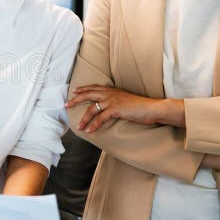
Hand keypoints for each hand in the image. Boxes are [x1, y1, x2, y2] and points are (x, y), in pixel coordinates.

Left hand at [65, 85, 183, 132]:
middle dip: (76, 100)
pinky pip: (100, 118)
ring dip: (84, 118)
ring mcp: (113, 101)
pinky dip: (93, 125)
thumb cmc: (140, 106)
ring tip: (78, 126)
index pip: (94, 88)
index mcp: (112, 91)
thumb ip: (116, 101)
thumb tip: (108, 107)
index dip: (83, 89)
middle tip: (66, 104)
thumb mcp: (125, 100)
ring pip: (92, 108)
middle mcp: (110, 94)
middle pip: (88, 95)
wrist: (152, 108)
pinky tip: (89, 131)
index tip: (74, 91)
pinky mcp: (116, 109)